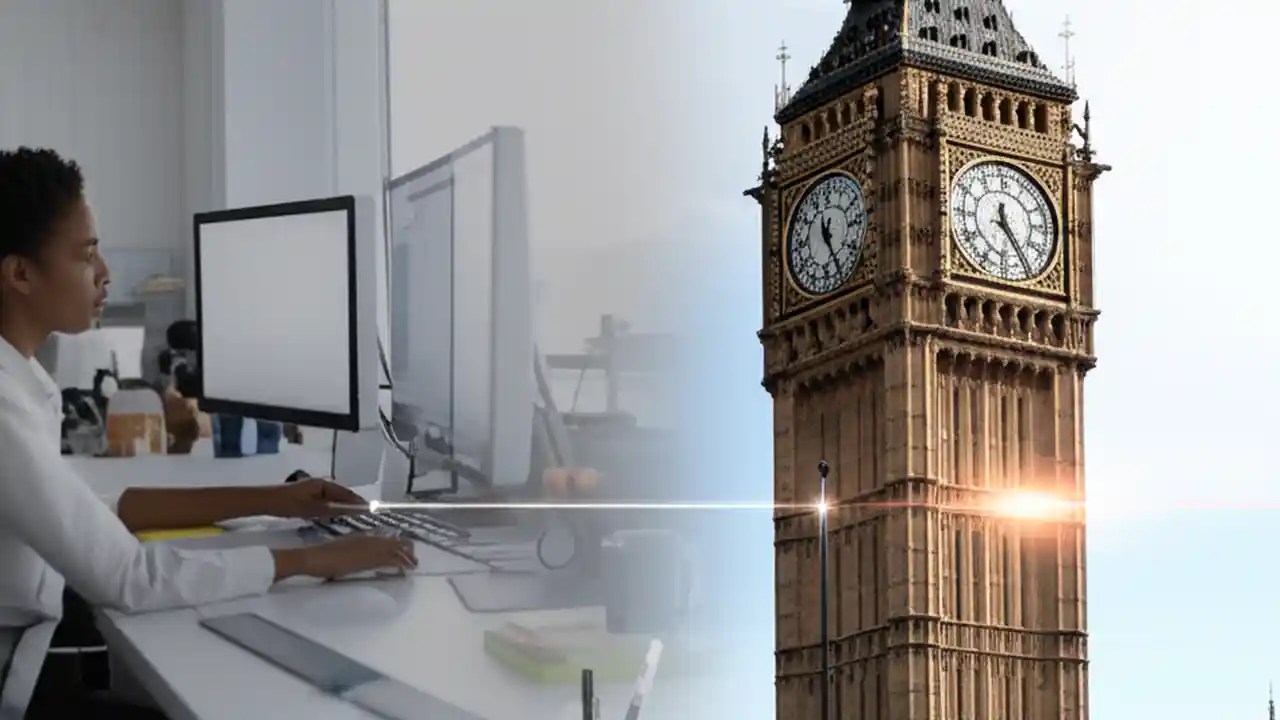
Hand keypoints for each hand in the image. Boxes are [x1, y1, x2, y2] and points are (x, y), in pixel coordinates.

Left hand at [270, 477, 367, 518]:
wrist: (265, 501)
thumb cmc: (288, 503)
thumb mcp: (311, 509)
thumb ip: (330, 509)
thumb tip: (350, 510)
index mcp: (322, 484)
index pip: (344, 492)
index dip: (356, 501)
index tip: (368, 509)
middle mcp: (319, 484)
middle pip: (339, 494)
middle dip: (350, 504)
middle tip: (362, 516)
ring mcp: (312, 490)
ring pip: (331, 499)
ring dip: (340, 507)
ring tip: (351, 518)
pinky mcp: (306, 496)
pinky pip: (324, 502)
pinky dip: (331, 508)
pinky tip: (332, 517)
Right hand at [275, 535, 417, 580]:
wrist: (314, 558)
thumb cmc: (323, 554)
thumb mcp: (342, 548)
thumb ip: (354, 551)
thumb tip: (361, 557)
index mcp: (362, 538)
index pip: (385, 540)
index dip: (397, 544)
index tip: (406, 550)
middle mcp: (367, 541)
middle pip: (392, 544)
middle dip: (405, 551)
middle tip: (414, 559)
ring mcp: (367, 549)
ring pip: (393, 550)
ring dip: (404, 557)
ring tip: (413, 564)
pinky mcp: (366, 560)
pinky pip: (387, 560)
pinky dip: (398, 563)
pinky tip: (405, 568)